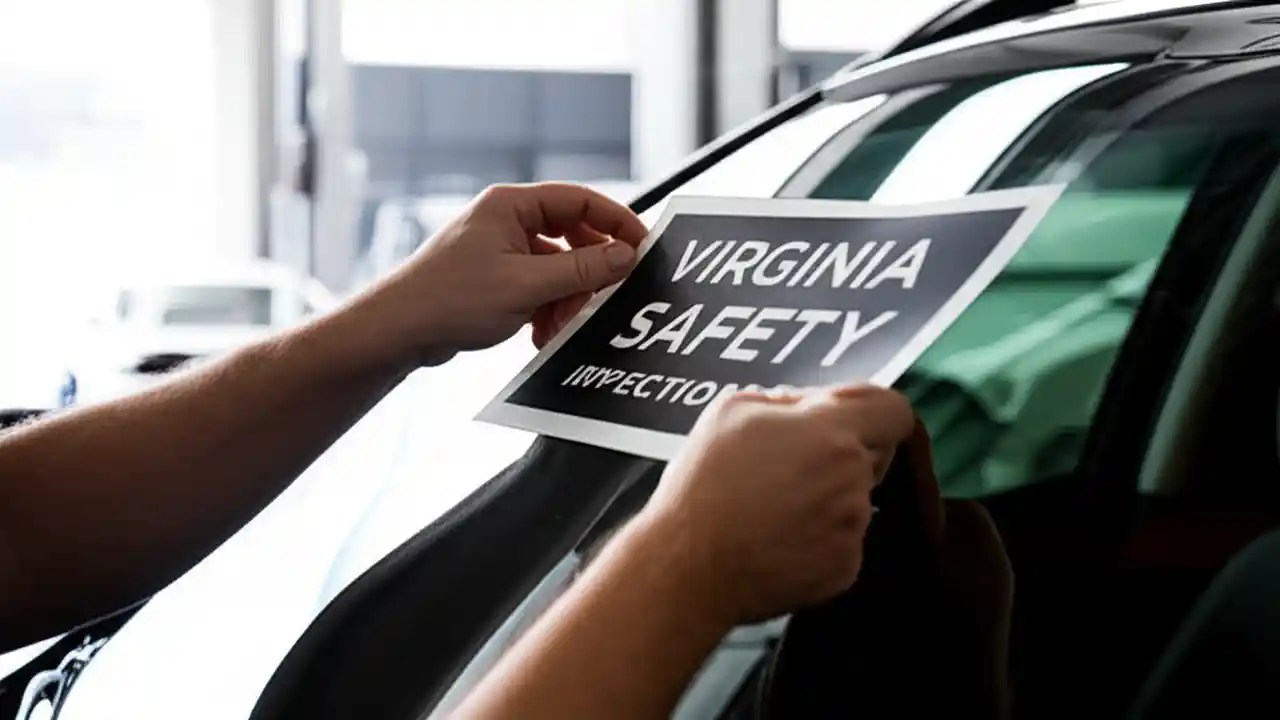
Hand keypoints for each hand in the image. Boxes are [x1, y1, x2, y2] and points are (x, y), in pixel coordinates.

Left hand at [356, 182, 647, 365]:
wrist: (398, 331)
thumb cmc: (449, 300)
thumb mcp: (527, 286)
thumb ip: (582, 270)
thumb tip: (625, 255)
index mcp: (511, 205)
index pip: (580, 200)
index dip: (616, 222)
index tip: (641, 247)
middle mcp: (506, 220)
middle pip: (572, 236)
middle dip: (587, 274)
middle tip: (603, 298)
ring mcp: (500, 249)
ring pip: (557, 268)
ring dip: (566, 300)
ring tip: (559, 327)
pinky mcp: (495, 277)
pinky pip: (538, 287)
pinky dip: (547, 310)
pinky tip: (541, 334)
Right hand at [639, 384, 914, 625]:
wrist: (687, 566)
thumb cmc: (704, 484)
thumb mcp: (730, 410)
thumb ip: (785, 399)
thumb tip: (806, 407)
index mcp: (830, 434)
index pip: (892, 410)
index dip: (872, 410)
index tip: (843, 420)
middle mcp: (852, 481)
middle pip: (872, 455)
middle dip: (840, 454)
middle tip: (787, 467)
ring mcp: (852, 530)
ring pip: (854, 500)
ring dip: (824, 499)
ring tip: (769, 509)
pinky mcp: (844, 570)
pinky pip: (841, 542)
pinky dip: (816, 539)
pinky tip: (775, 540)